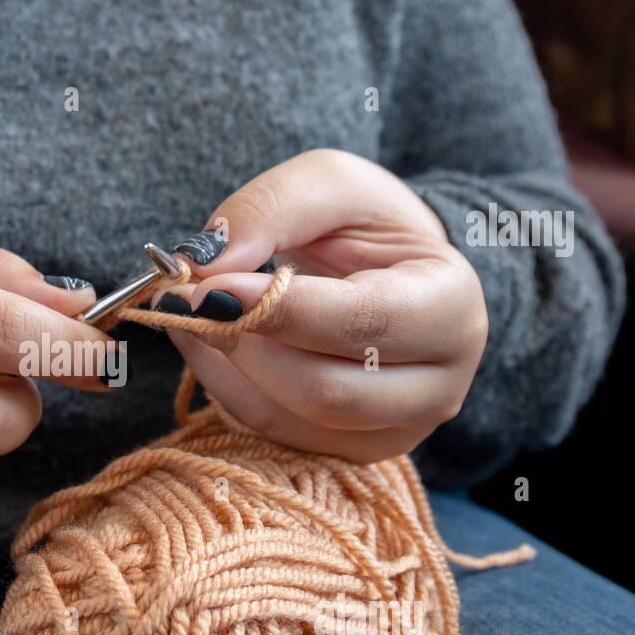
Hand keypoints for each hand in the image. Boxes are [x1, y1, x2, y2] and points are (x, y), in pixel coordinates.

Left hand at [155, 148, 487, 463]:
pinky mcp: (352, 451)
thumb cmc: (366, 225)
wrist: (392, 272)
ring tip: (191, 314)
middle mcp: (438, 385)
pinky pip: (273, 434)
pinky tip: (208, 343)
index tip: (205, 287)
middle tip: (182, 300)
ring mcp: (397, 430)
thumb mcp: (329, 183)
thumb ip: (271, 208)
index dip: (276, 310)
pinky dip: (226, 389)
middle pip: (324, 390)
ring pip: (290, 420)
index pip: (361, 322)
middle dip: (241, 343)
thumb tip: (209, 266)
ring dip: (223, 367)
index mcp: (452, 307)